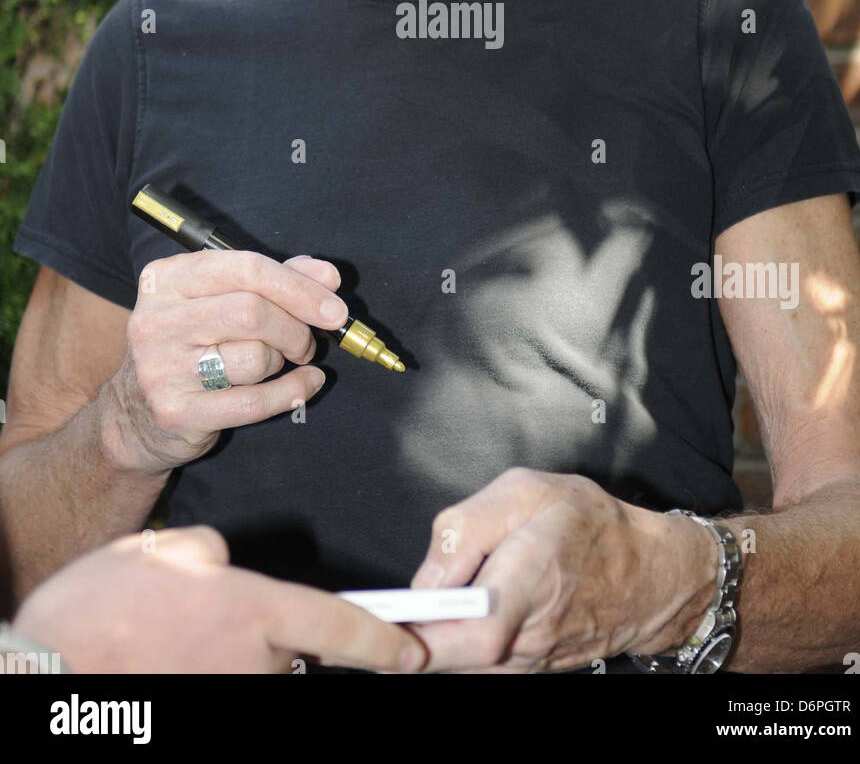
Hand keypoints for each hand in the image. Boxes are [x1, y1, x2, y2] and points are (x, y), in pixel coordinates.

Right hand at [13, 525, 427, 673]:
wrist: (48, 666)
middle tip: (207, 630)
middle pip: (291, 656)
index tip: (411, 652)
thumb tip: (224, 566)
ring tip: (169, 642)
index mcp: (254, 610)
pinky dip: (205, 670)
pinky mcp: (204, 709)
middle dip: (268, 643)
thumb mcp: (169, 550)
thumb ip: (214, 554)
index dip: (383, 643)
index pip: (340, 629)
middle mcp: (255, 663)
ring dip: (228, 660)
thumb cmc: (101, 606)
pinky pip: (221, 685)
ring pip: (253, 676)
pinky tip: (166, 658)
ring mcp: (230, 695)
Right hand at [101, 251, 347, 473]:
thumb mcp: (223, 298)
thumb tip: (329, 277)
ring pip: (255, 357)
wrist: (137, 413)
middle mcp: (156, 319)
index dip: (299, 287)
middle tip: (306, 342)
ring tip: (275, 362)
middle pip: (253, 311)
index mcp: (167, 278)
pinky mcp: (176, 412)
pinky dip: (291, 392)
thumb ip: (277, 280)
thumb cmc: (193, 343)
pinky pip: (254, 403)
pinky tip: (305, 385)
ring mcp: (161, 367)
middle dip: (295, 328)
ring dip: (282, 361)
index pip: (247, 268)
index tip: (333, 306)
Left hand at [408, 468, 717, 672]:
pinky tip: (439, 618)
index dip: (425, 633)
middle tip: (367, 618)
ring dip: (425, 641)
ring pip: (458, 663)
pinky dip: (448, 645)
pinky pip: (473, 664)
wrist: (646, 577)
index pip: (477, 628)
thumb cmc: (589, 525)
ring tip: (399, 613)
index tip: (385, 621)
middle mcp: (529, 633)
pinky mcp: (524, 670)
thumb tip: (428, 575)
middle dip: (405, 637)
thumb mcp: (528, 490)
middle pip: (452, 655)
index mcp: (532, 577)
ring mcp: (528, 661)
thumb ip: (468, 524)